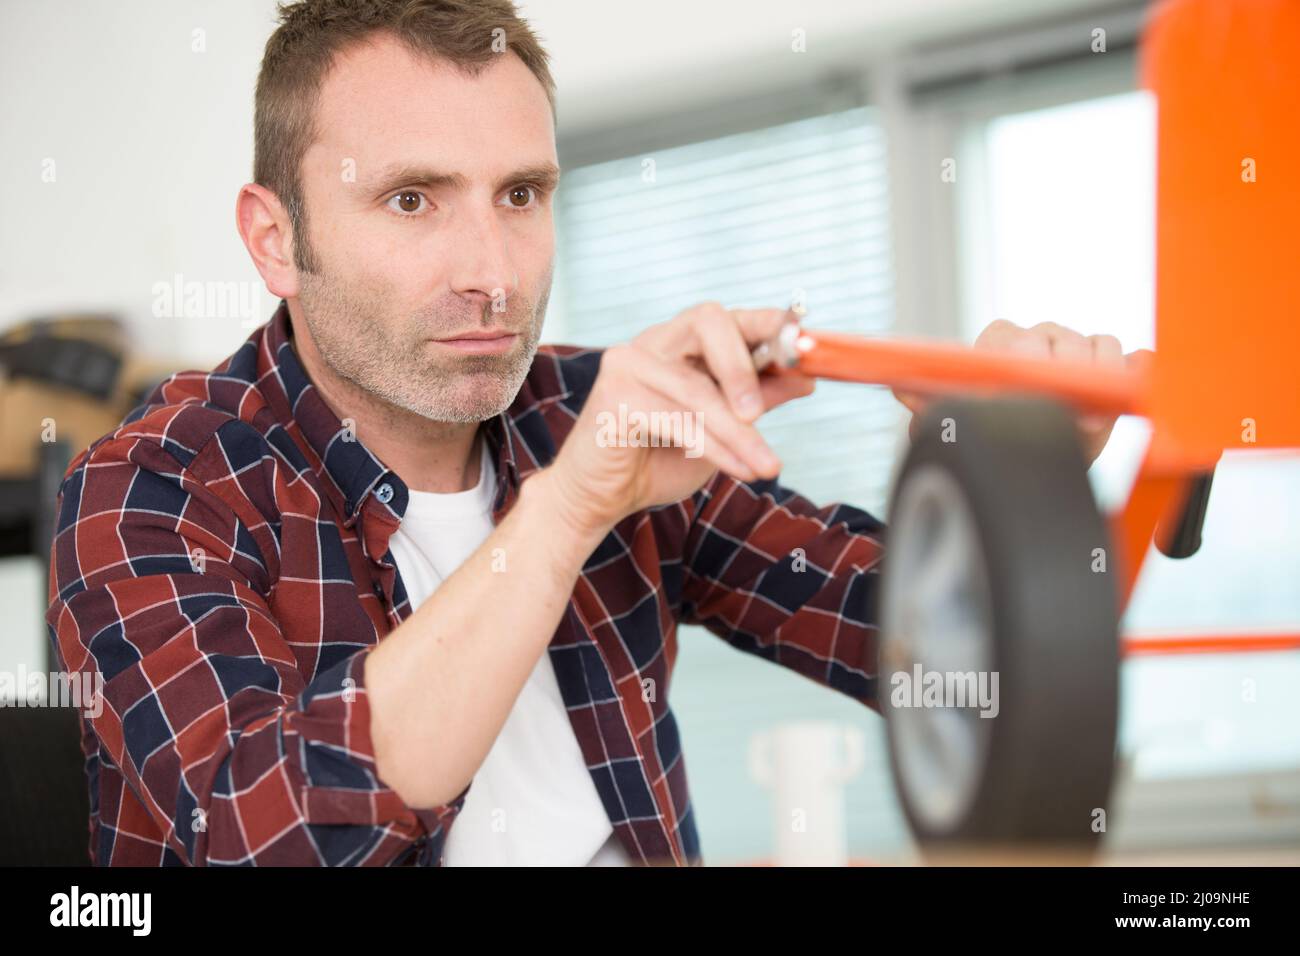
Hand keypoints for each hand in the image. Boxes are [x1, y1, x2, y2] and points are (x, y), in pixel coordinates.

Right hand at [540, 302, 815, 535]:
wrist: (601, 498)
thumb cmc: (659, 459)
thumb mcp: (722, 430)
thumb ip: (756, 401)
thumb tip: (806, 377)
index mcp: (681, 341)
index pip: (728, 317)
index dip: (768, 322)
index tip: (804, 342)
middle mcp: (654, 342)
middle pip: (707, 321)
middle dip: (742, 363)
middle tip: (762, 410)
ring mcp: (628, 364)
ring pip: (696, 389)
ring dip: (739, 433)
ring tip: (768, 467)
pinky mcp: (613, 397)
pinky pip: (675, 420)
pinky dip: (715, 448)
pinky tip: (740, 470)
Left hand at [893, 320, 1152, 467]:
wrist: (1035, 457)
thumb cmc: (993, 430)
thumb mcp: (960, 419)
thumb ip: (930, 403)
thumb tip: (897, 387)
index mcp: (1003, 341)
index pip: (1012, 336)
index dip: (1022, 361)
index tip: (1028, 390)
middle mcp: (1044, 336)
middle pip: (1061, 339)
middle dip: (1063, 373)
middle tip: (1062, 412)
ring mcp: (1083, 348)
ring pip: (1101, 346)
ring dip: (1099, 378)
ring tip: (1089, 417)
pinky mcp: (1118, 367)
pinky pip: (1135, 361)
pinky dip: (1134, 375)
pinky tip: (1126, 395)